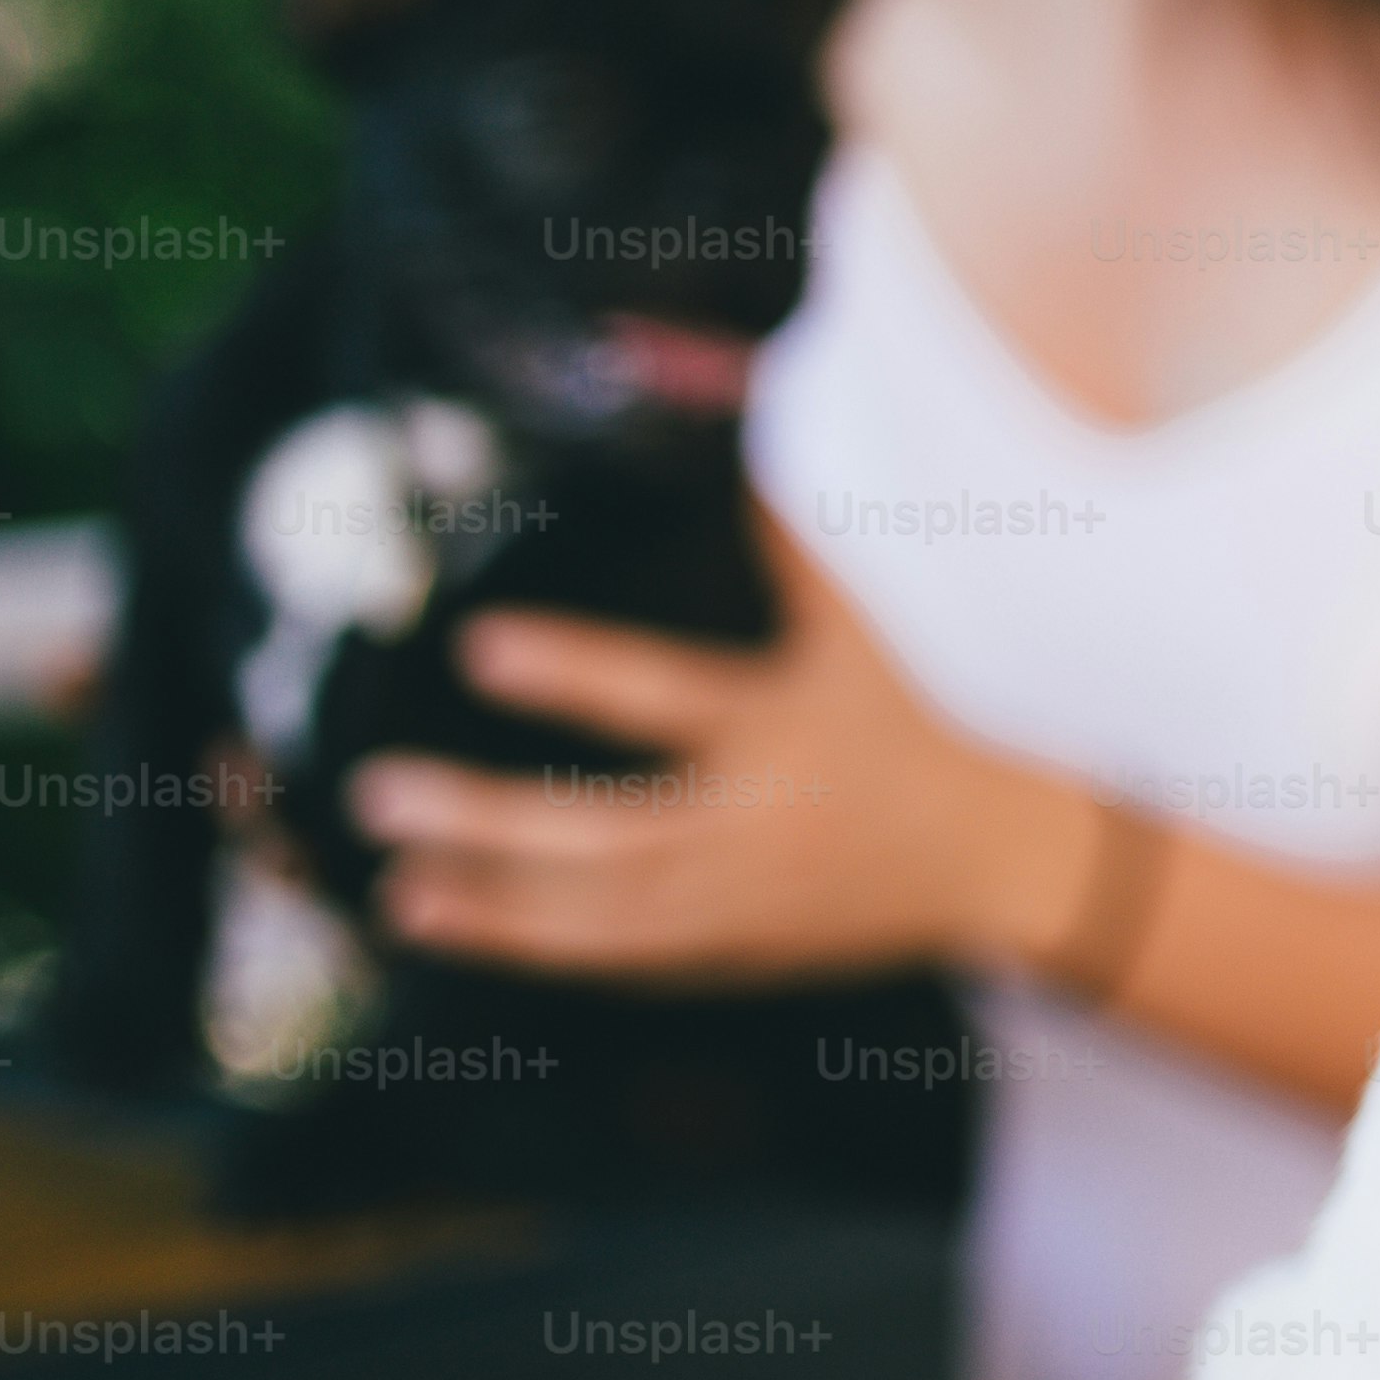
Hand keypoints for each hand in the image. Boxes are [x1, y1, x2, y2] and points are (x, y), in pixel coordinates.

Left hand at [356, 501, 1089, 986]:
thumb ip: (794, 542)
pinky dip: (536, 951)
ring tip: (395, 887)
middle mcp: (755, 825)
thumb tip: (752, 416)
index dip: (572, 672)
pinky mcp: (730, 955)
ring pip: (599, 917)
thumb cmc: (912, 728)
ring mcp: (738, 904)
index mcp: (785, 730)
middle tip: (381, 794)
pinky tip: (458, 930)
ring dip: (493, 905)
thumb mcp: (861, 636)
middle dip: (491, 821)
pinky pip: (620, 962)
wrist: (997, 864)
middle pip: (607, 835)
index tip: (476, 647)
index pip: (665, 698)